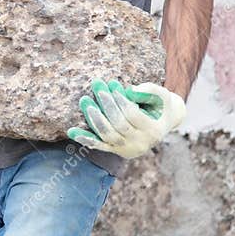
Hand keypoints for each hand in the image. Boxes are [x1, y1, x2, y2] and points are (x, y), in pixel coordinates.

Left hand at [66, 79, 185, 159]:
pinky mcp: (116, 151)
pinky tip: (72, 131)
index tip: (111, 84)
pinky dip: (84, 138)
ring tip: (85, 99)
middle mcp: (140, 144)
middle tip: (97, 85)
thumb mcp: (161, 94)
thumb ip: (148, 91)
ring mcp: (126, 150)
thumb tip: (129, 91)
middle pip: (118, 125)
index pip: (132, 115)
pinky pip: (98, 145)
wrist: (162, 123)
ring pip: (106, 135)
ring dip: (93, 117)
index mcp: (153, 131)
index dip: (120, 100)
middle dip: (106, 104)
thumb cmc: (160, 104)